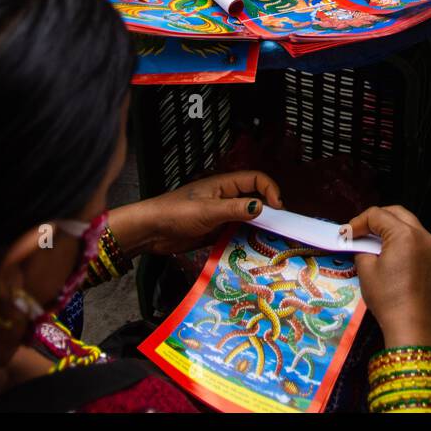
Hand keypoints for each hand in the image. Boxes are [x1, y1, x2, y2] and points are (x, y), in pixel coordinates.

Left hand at [128, 171, 282, 255]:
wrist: (151, 231)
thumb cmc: (175, 213)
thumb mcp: (207, 210)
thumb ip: (234, 209)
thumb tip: (261, 207)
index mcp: (224, 185)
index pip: (255, 180)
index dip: (270, 190)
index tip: (278, 207)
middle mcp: (225, 199)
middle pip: (254, 200)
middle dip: (268, 211)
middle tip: (279, 228)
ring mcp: (221, 216)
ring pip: (247, 219)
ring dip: (258, 228)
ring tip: (269, 242)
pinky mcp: (216, 232)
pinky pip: (237, 234)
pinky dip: (246, 240)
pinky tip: (251, 251)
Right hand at [345, 205, 430, 348]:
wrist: (412, 326)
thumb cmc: (387, 297)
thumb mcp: (366, 270)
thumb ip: (362, 249)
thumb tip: (361, 243)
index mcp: (405, 234)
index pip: (377, 215)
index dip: (358, 222)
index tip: (346, 234)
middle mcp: (422, 235)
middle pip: (396, 212)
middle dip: (376, 218)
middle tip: (359, 231)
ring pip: (408, 223)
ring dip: (389, 226)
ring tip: (371, 240)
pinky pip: (415, 238)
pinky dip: (400, 237)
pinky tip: (387, 250)